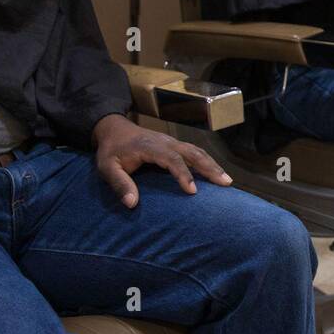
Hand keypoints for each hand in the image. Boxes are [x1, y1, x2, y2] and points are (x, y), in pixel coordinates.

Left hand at [92, 114, 231, 207]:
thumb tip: (132, 203)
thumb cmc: (111, 150)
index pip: (171, 159)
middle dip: (209, 167)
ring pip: (197, 151)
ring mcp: (172, 142)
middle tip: (225, 183)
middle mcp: (165, 142)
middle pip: (192, 152)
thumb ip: (119, 183)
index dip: (183, 174)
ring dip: (212, 165)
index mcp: (150, 146)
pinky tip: (216, 174)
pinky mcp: (175, 145)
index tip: (193, 191)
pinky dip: (207, 162)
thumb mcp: (107, 167)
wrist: (114, 129)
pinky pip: (194, 152)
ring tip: (227, 181)